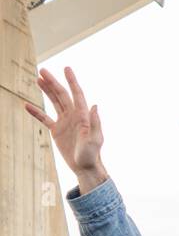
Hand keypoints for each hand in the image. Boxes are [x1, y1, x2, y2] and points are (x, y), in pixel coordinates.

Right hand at [26, 67, 106, 192]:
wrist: (85, 167)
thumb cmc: (91, 155)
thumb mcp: (95, 139)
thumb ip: (95, 123)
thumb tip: (95, 106)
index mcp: (83, 116)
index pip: (77, 94)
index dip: (72, 81)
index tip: (66, 68)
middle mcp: (74, 116)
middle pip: (62, 95)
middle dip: (53, 82)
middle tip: (43, 70)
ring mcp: (65, 122)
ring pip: (54, 102)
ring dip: (47, 91)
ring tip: (38, 79)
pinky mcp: (57, 130)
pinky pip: (44, 118)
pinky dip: (36, 112)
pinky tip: (26, 105)